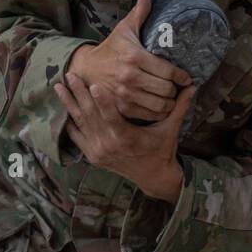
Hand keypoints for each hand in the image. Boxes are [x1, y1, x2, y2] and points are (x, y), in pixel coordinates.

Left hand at [54, 71, 195, 203]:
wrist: (153, 177)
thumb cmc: (162, 150)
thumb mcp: (171, 129)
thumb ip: (179, 107)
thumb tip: (192, 85)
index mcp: (127, 138)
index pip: (111, 117)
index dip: (101, 101)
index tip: (93, 83)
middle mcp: (109, 146)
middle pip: (90, 116)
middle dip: (78, 94)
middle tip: (70, 74)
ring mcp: (98, 152)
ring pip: (80, 124)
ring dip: (69, 104)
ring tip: (59, 86)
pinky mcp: (92, 156)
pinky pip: (77, 136)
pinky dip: (70, 121)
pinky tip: (63, 106)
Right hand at [66, 0, 192, 122]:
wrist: (85, 69)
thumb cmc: (110, 48)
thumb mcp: (124, 29)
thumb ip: (139, 12)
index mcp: (134, 56)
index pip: (168, 71)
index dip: (181, 76)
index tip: (186, 78)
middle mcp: (130, 77)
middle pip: (166, 89)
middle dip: (176, 90)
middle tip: (179, 88)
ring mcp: (125, 94)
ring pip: (160, 105)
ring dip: (170, 103)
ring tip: (173, 98)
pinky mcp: (121, 108)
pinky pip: (148, 115)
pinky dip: (159, 113)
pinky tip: (161, 107)